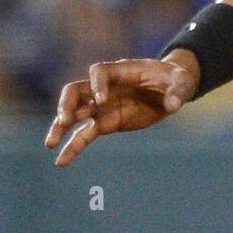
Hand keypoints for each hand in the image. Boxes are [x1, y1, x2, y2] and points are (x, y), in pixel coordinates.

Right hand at [44, 54, 199, 166]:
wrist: (171, 89)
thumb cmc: (175, 79)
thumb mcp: (182, 81)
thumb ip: (178, 92)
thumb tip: (173, 106)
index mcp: (121, 71)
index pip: (98, 72)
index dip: (97, 84)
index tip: (102, 100)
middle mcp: (105, 87)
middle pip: (76, 90)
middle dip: (67, 104)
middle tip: (65, 119)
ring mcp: (102, 105)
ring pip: (74, 113)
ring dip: (61, 126)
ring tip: (50, 143)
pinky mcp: (106, 122)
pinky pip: (85, 134)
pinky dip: (73, 147)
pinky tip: (61, 161)